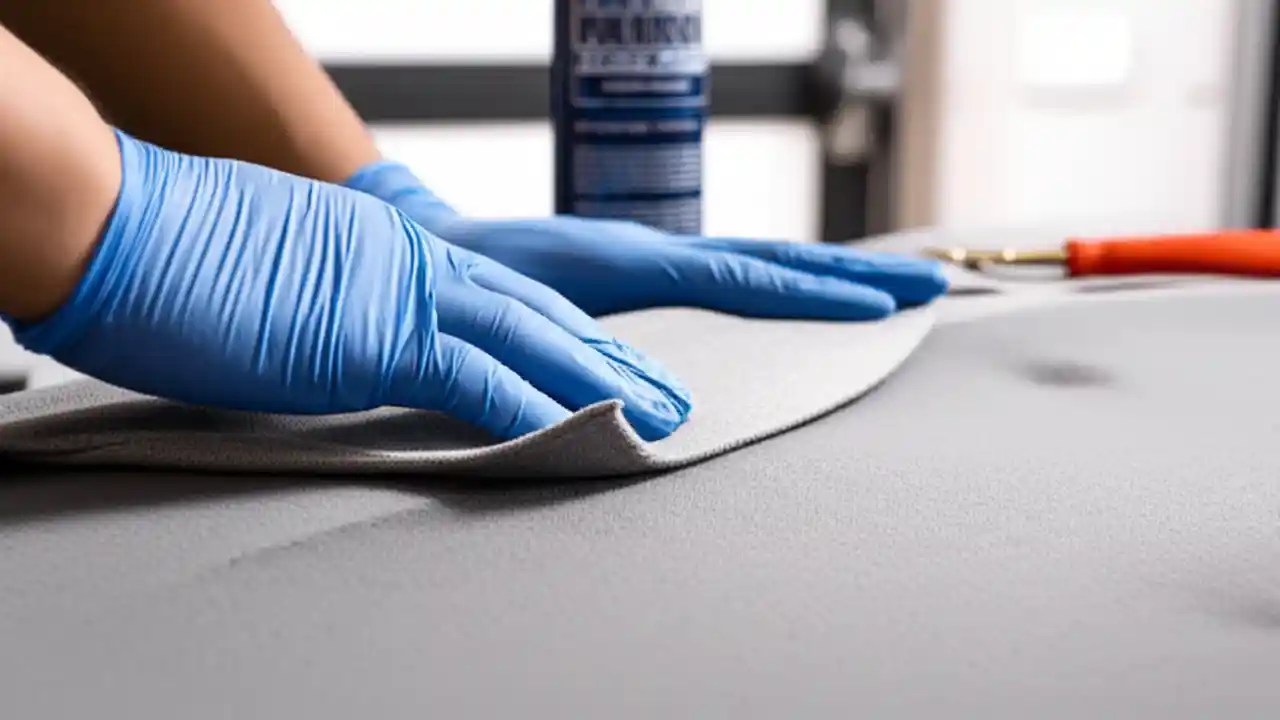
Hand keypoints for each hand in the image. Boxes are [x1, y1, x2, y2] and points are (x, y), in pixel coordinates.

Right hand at [8, 133, 690, 440]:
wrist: (122, 220)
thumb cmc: (173, 256)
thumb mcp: (276, 285)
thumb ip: (326, 309)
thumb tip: (331, 334)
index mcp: (393, 255)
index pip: (501, 299)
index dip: (565, 333)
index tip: (610, 362)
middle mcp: (416, 265)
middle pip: (540, 314)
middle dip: (611, 357)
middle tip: (669, 393)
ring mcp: (403, 295)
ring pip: (533, 341)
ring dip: (604, 384)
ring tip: (662, 419)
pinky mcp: (379, 336)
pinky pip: (480, 381)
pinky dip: (540, 413)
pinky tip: (590, 436)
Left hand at [345, 162, 948, 318]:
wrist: (438, 243)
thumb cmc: (475, 280)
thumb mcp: (524, 312)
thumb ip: (586, 353)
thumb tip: (655, 406)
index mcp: (637, 260)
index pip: (747, 277)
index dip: (817, 293)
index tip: (886, 301)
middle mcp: (657, 252)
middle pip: (773, 261)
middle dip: (851, 276)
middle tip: (929, 283)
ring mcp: (656, 257)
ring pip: (756, 263)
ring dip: (825, 275)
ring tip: (890, 287)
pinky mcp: (647, 268)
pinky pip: (728, 273)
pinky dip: (779, 281)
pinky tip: (801, 297)